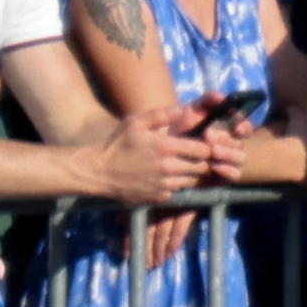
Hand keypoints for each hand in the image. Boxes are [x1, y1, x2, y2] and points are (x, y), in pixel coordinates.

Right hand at [79, 111, 218, 203]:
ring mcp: (166, 184)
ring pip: (194, 181)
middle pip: (203, 168)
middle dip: (202, 162)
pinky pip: (179, 191)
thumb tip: (185, 108)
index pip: (204, 150)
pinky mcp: (161, 197)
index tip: (201, 145)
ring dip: (191, 175)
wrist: (100, 172)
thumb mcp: (136, 123)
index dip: (206, 148)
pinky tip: (165, 178)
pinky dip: (177, 185)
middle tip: (195, 157)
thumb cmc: (118, 144)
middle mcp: (170, 167)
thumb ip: (162, 115)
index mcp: (166, 146)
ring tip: (181, 166)